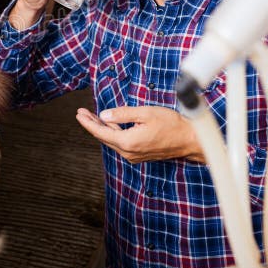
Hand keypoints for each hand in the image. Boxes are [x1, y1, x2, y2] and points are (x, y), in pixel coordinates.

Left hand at [75, 105, 204, 163]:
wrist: (189, 140)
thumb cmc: (171, 124)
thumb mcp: (145, 113)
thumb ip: (123, 114)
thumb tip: (104, 115)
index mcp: (128, 142)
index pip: (101, 132)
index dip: (88, 122)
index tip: (78, 113)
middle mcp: (129, 152)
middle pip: (104, 137)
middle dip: (92, 124)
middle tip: (81, 112)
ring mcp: (134, 155)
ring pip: (112, 140)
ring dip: (102, 128)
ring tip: (92, 116)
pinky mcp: (139, 154)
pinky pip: (121, 143)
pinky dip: (112, 133)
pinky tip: (109, 124)